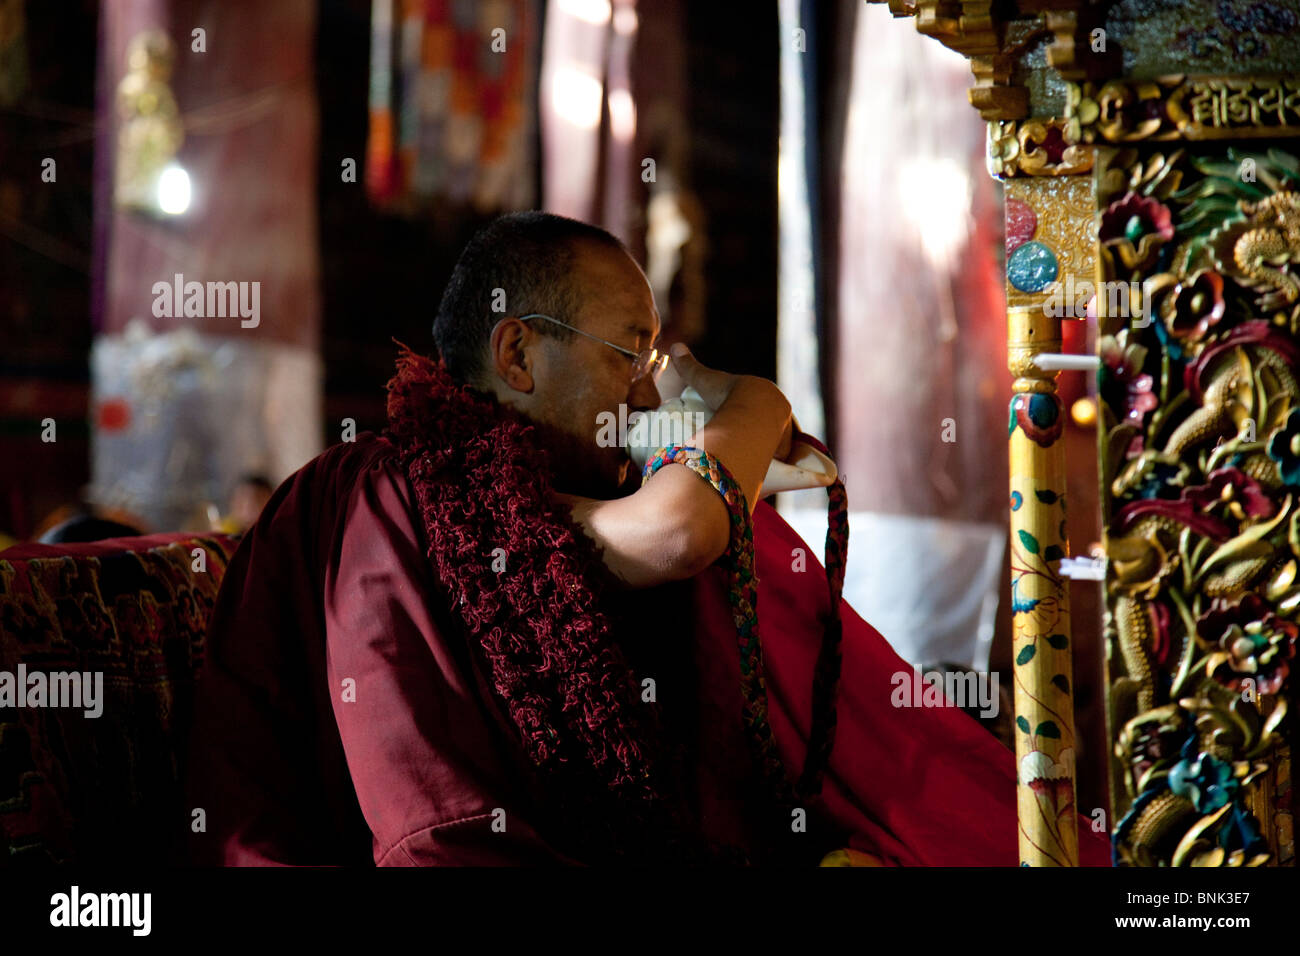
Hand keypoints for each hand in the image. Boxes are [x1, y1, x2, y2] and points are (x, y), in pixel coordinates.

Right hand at [672, 343, 795, 460]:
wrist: (747, 410)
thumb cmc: (725, 394)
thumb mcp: (704, 380)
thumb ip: (689, 366)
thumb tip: (675, 346)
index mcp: (764, 391)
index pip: (757, 402)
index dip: (745, 412)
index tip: (733, 422)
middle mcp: (779, 406)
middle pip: (768, 421)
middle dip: (757, 430)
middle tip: (738, 442)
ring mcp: (785, 426)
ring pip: (775, 437)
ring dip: (765, 444)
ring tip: (747, 456)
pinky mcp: (786, 444)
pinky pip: (780, 454)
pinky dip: (770, 458)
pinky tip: (759, 465)